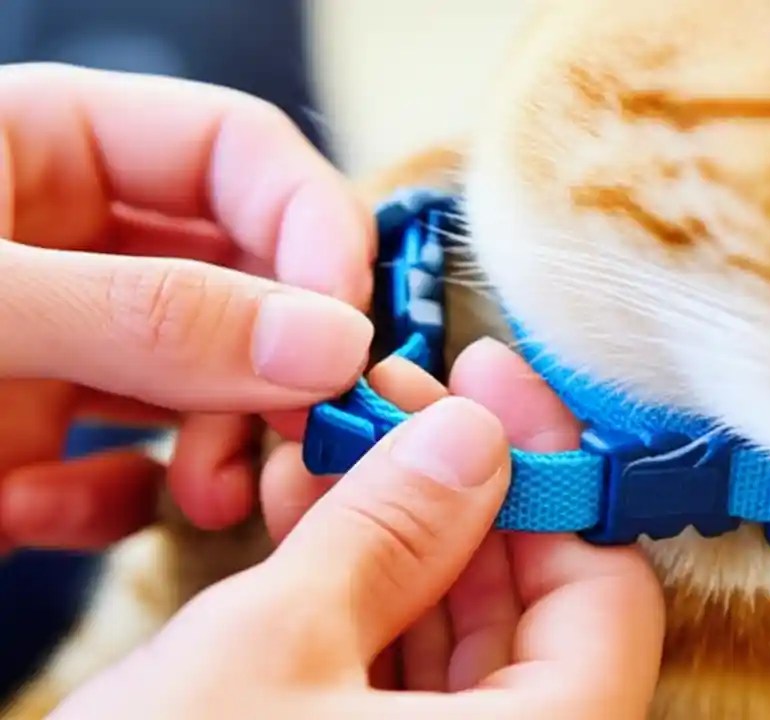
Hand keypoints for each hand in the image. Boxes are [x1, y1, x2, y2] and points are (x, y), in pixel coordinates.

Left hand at [0, 63, 374, 552]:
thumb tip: (330, 344)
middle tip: (303, 435)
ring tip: (213, 499)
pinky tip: (69, 513)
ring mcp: (52, 343)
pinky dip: (119, 502)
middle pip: (244, 275)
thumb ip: (148, 314)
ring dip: (226, 443)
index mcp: (45, 147)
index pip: (240, 153)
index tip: (343, 336)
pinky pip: (118, 467)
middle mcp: (65, 243)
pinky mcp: (21, 440)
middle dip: (282, 360)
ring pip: (203, 378)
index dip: (312, 231)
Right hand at [54, 340, 664, 719]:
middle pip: (537, 608)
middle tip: (399, 402)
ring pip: (467, 640)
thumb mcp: (271, 652)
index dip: (554, 472)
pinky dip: (370, 601)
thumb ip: (387, 532)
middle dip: (462, 491)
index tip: (498, 386)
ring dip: (406, 535)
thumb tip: (470, 436)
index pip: (608, 591)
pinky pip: (410, 681)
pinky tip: (312, 525)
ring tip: (334, 448)